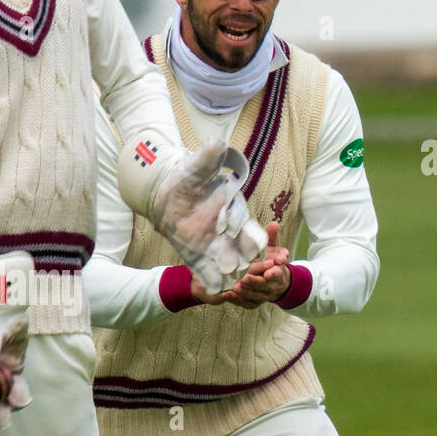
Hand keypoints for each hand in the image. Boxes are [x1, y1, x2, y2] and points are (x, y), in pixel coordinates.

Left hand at [118, 135, 266, 293]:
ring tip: (242, 288)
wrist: (162, 192)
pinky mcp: (195, 254)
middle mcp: (225, 231)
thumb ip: (208, 160)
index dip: (262, 243)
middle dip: (255, 265)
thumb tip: (218, 143)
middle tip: (265, 277)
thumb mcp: (195, 169)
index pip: (250, 230)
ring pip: (229, 263)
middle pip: (244, 251)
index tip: (275, 255)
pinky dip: (213, 280)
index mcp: (232, 212)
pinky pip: (206, 270)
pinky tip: (218, 292)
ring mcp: (211, 244)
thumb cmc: (183, 179)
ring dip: (236, 275)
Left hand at [191, 223, 290, 306]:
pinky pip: (245, 303)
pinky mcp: (253, 302)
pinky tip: (226, 294)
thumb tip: (274, 223)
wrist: (274, 283)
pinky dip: (236, 300)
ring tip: (234, 287)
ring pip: (254, 296)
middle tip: (245, 278)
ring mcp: (262, 296)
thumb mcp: (272, 249)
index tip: (269, 271)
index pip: (277, 273)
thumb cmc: (270, 262)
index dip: (274, 273)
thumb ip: (271, 238)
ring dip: (245, 292)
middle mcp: (271, 286)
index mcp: (278, 272)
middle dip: (256, 282)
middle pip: (264, 286)